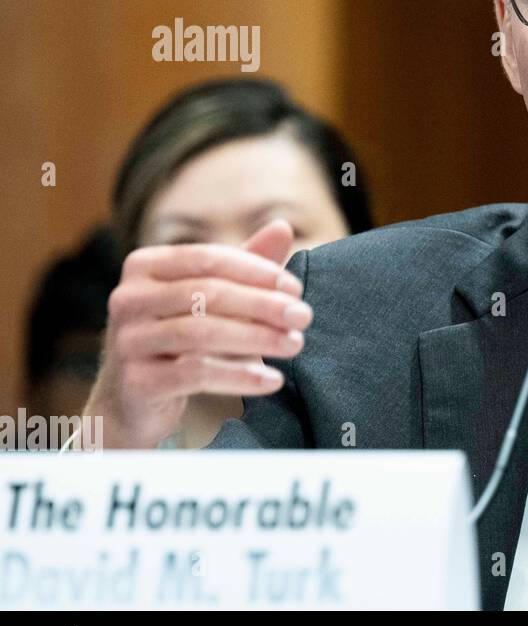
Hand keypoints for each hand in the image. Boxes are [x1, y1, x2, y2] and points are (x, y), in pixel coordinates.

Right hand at [82, 220, 311, 448]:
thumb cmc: (181, 338)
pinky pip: (194, 374)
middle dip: (262, 304)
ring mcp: (126, 341)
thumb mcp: (212, 297)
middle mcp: (127, 298)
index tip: (295, 289)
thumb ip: (246, 264)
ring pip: (201, 333)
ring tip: (294, 344)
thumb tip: (283, 226)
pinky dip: (239, 376)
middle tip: (303, 316)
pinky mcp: (134, 383)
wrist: (134, 400)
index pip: (208, 258)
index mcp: (145, 266)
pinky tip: (272, 379)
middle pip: (206, 294)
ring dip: (257, 337)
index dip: (256, 271)